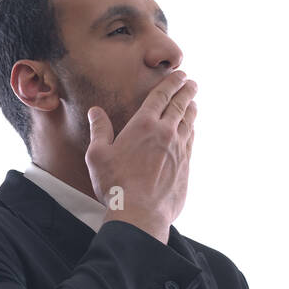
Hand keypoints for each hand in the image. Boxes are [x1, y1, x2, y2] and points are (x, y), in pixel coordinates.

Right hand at [86, 71, 197, 242]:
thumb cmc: (115, 184)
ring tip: (193, 103)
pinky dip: (191, 131)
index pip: (161, 96)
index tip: (180, 75)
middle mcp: (165, 134)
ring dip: (191, 109)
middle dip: (186, 91)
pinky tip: (191, 130)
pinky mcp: (185, 167)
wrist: (140, 213)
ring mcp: (178, 151)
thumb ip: (99, 130)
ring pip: (188, 123)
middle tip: (191, 83)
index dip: (171, 83)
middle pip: (180, 106)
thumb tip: (95, 111)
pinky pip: (190, 142)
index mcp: (144, 125)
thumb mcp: (98, 155)